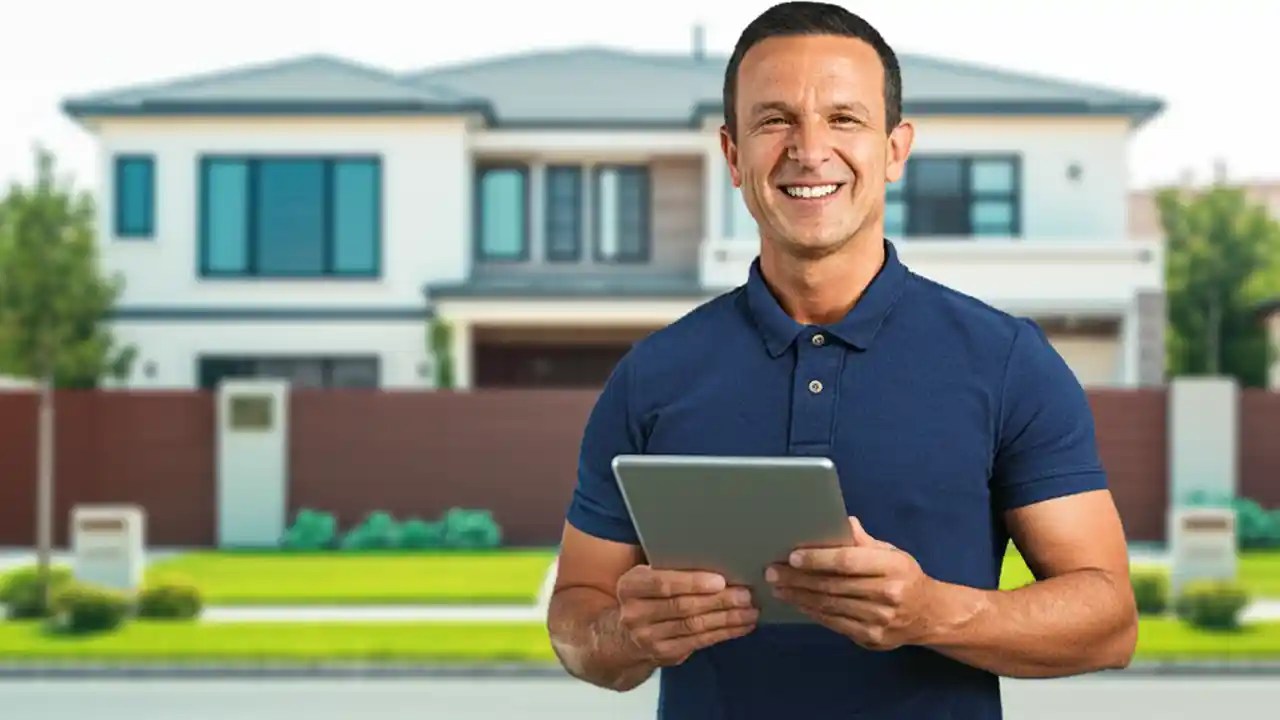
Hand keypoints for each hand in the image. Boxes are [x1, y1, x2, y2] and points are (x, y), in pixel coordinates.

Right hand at [615, 565, 758, 666]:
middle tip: (745, 594)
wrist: (622, 638)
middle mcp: (635, 614)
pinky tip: (741, 625)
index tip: (720, 580)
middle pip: (683, 606)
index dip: (692, 582)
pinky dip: (724, 633)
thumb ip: (668, 570)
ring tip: (750, 610)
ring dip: (727, 618)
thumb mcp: (645, 579)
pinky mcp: (665, 654)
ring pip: (695, 626)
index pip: (662, 583)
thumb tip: (715, 558)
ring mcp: (648, 637)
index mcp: (630, 586)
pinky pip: (700, 642)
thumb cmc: (645, 598)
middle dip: (719, 600)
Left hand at [766, 517, 937, 650]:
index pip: (848, 561)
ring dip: (799, 597)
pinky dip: (812, 612)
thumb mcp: (891, 552)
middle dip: (798, 579)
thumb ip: (863, 541)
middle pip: (833, 585)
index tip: (792, 557)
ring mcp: (879, 619)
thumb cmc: (904, 576)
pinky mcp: (871, 638)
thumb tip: (839, 521)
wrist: (929, 615)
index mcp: (892, 566)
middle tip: (772, 572)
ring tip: (778, 587)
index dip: (817, 559)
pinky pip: (834, 623)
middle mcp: (887, 594)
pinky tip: (797, 603)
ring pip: (829, 606)